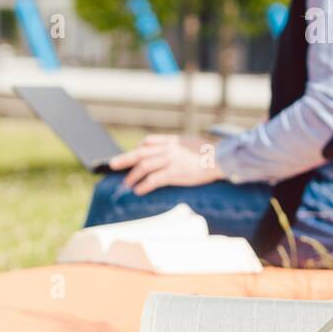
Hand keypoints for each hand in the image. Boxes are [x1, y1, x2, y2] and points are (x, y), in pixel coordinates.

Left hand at [107, 134, 222, 194]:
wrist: (219, 158)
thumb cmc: (209, 152)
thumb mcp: (191, 142)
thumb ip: (179, 145)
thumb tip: (173, 149)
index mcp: (172, 140)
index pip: (149, 141)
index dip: (137, 148)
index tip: (131, 154)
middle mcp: (168, 149)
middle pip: (141, 152)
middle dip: (125, 159)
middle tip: (113, 164)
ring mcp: (170, 160)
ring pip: (144, 166)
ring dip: (133, 175)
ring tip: (127, 184)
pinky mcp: (174, 173)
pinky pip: (154, 179)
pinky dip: (144, 185)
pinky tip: (139, 191)